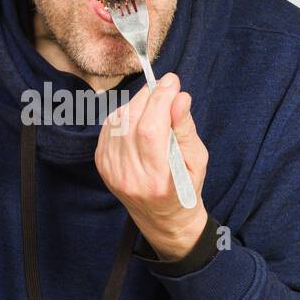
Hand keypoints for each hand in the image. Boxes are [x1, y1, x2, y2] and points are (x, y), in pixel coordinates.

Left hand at [95, 72, 208, 260]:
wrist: (163, 218)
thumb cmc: (186, 188)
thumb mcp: (197, 160)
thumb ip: (185, 128)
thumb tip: (179, 97)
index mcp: (157, 180)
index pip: (150, 130)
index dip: (160, 99)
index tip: (172, 81)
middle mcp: (129, 177)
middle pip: (131, 122)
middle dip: (149, 96)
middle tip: (166, 87)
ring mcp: (111, 171)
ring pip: (118, 122)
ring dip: (137, 104)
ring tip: (156, 104)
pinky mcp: (102, 165)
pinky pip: (109, 128)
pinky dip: (124, 115)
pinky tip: (140, 116)